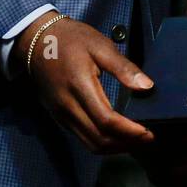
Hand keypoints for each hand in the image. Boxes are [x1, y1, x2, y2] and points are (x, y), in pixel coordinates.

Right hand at [12, 11, 155, 152]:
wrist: (37, 40)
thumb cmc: (72, 39)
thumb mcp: (101, 46)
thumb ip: (124, 68)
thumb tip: (147, 87)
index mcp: (79, 86)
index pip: (106, 120)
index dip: (129, 131)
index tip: (149, 133)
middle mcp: (67, 106)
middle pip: (99, 139)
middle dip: (126, 144)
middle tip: (148, 139)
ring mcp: (60, 114)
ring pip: (89, 143)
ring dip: (115, 147)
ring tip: (136, 140)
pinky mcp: (58, 116)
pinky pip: (82, 137)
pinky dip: (102, 141)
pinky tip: (117, 135)